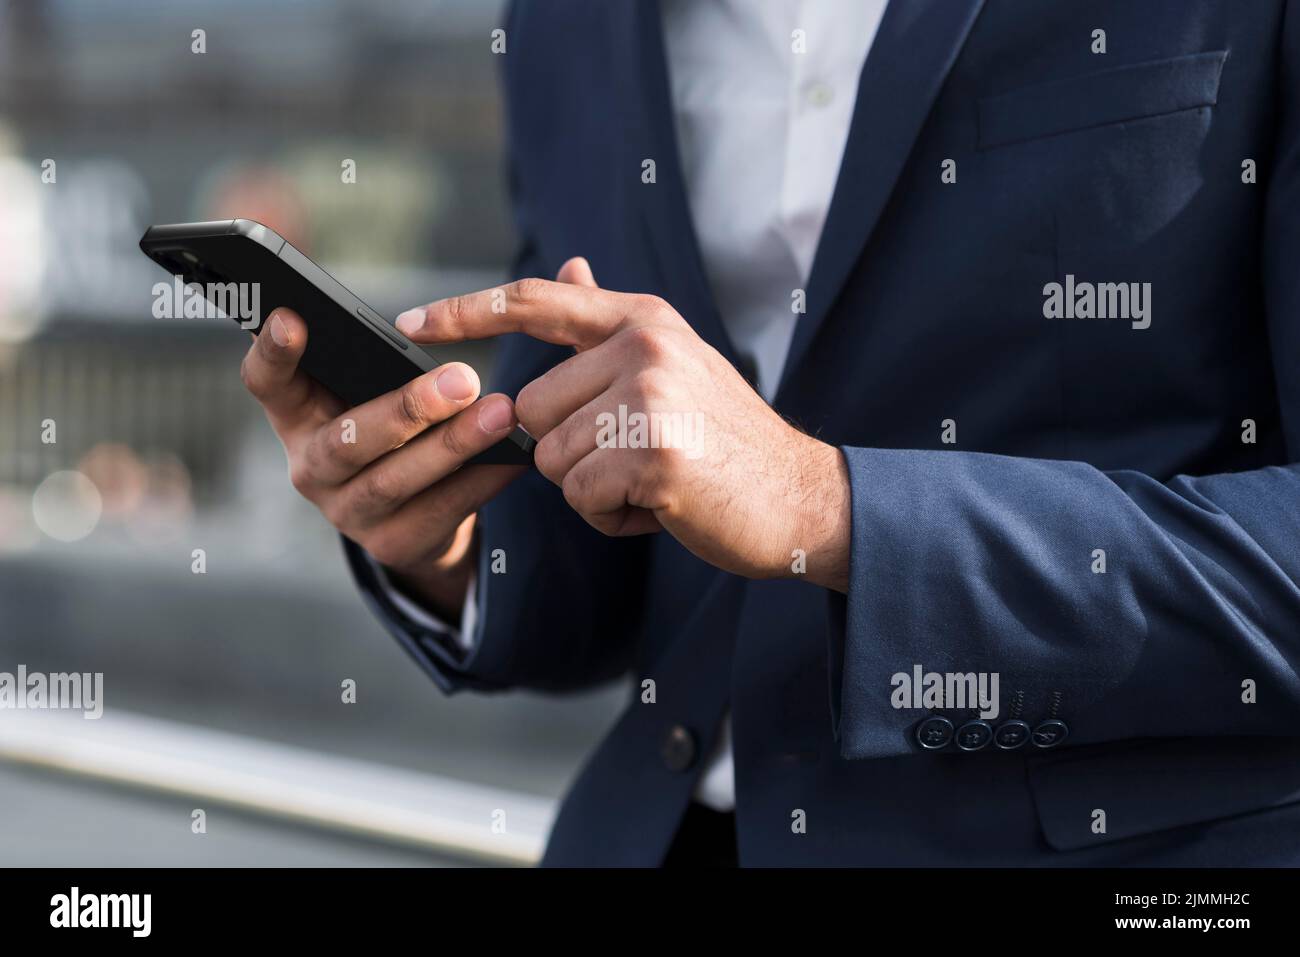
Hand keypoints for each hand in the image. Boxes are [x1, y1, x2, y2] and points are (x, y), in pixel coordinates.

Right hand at [239, 308, 525, 615]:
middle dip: (404, 409)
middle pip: (345, 440)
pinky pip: (439, 512)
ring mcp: (346, 511)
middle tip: (462, 378)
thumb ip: (423, 330)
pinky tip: (514, 457)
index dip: (272, 351)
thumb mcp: (389, 379)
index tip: (293, 316)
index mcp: (297, 411)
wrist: (419, 510)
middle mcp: (310, 464)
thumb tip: (561, 266)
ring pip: (394, 480)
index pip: (265, 380)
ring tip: (501, 414)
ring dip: (452, 446)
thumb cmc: (405, 422)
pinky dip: (479, 482)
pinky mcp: (391, 544)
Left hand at [393, 259, 850, 591]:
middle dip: (569, 449)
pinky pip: (581, 497)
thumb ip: (609, 327)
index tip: (410, 322)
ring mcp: (649, 396)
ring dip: (592, 488)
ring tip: (654, 482)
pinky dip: (612, 518)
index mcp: (643, 319)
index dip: (466, 310)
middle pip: (531, 407)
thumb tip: (568, 264)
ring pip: (551, 458)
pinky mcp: (652, 452)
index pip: (535, 301)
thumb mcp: (671, 365)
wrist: (802, 498)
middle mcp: (644, 345)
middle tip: (637, 458)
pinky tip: (661, 507)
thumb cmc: (725, 440)